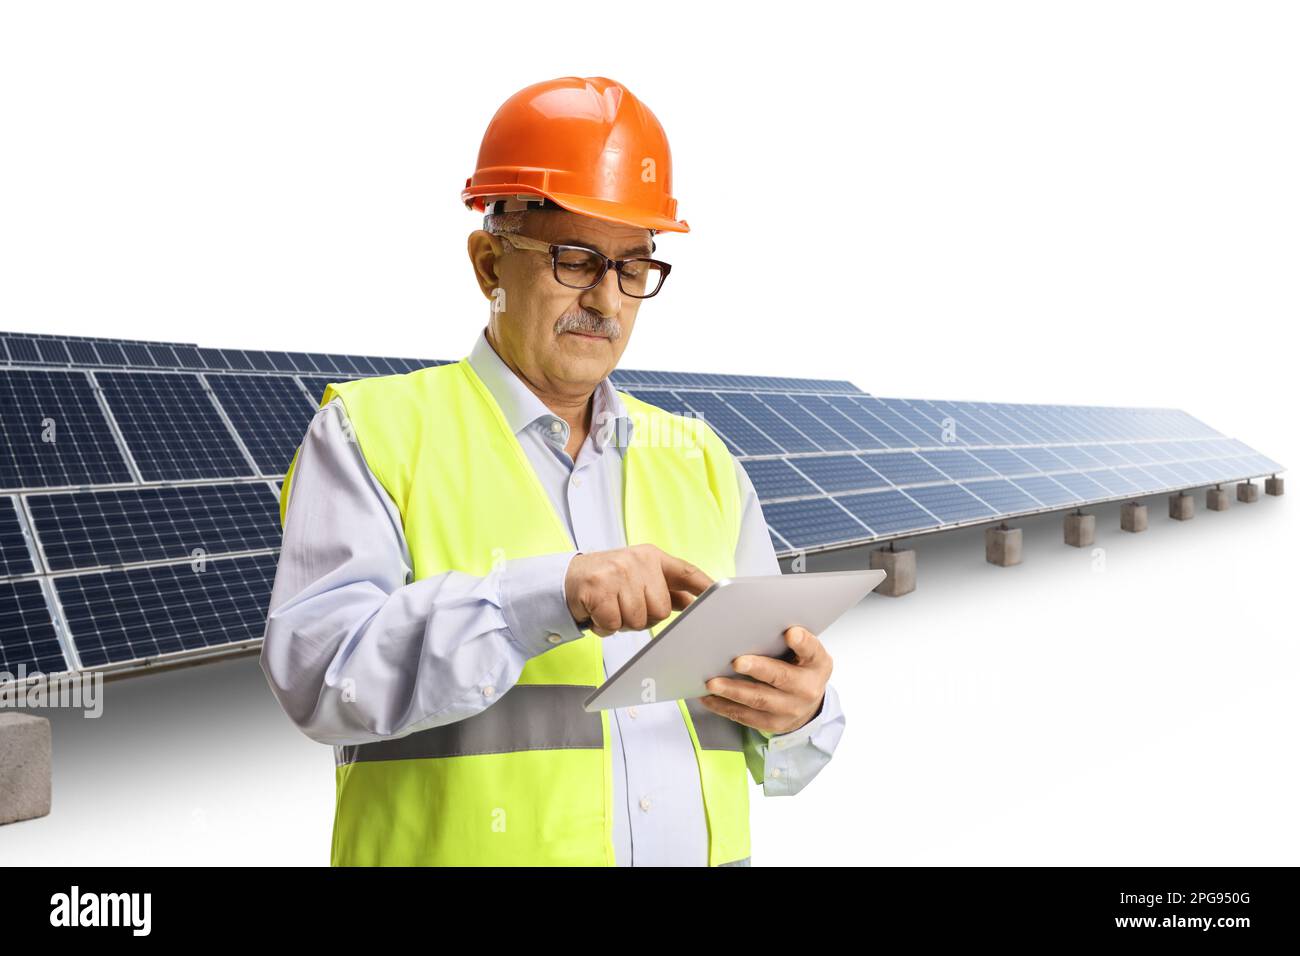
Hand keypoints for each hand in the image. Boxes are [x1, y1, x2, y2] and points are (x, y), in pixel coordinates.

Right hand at [564, 544, 713, 637]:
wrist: (568, 578)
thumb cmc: (608, 580)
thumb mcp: (639, 577)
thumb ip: (666, 589)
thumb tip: (693, 602)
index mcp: (652, 557)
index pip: (686, 572)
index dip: (704, 586)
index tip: (721, 595)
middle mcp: (637, 562)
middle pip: (661, 610)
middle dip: (644, 617)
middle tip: (625, 606)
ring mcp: (618, 574)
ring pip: (638, 620)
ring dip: (623, 622)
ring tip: (610, 607)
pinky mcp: (599, 590)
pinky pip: (614, 625)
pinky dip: (605, 626)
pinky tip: (598, 612)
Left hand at [700, 626, 830, 734]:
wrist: (808, 705)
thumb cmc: (800, 668)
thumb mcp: (806, 652)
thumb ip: (790, 639)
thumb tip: (755, 619)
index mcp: (817, 664)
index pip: (812, 650)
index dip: (803, 642)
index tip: (791, 633)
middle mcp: (806, 688)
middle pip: (780, 677)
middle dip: (758, 669)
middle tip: (737, 662)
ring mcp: (789, 709)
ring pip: (758, 700)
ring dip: (733, 691)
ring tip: (713, 683)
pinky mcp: (772, 723)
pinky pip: (745, 716)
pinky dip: (724, 706)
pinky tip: (709, 697)